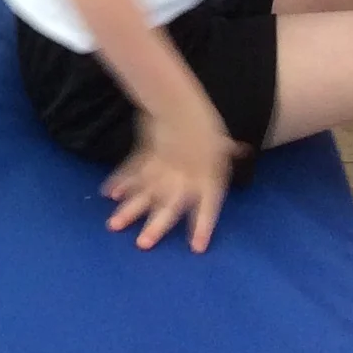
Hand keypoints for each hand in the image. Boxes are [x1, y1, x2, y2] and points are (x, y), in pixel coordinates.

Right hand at [102, 105, 239, 251]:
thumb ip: (228, 150)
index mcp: (207, 177)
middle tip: (142, 245)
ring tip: (114, 225)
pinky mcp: (144, 156)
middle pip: (168, 206)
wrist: (178, 105)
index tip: (196, 247)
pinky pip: (132, 172)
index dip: (202, 226)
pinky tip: (110, 193)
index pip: (207, 207)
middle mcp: (183, 178)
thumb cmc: (204, 123)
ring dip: (129, 209)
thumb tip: (242, 149)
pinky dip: (121, 182)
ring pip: (144, 193)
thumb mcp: (221, 139)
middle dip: (155, 226)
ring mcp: (161, 169)